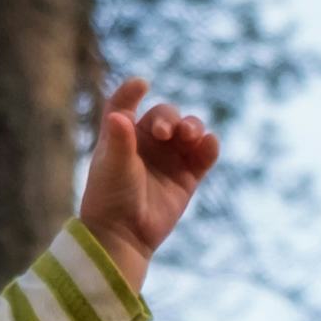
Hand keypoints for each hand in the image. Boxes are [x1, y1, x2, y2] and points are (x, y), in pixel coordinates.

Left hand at [77, 78, 218, 268]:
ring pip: (190, 130)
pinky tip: (208, 144)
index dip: (132, 91)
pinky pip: (205, 154)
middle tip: (166, 133)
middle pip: (166, 115)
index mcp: (123, 134)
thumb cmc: (111, 198)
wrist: (124, 235)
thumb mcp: (111, 165)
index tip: (143, 84)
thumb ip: (119, 138)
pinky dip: (210, 146)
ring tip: (189, 136)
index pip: (125, 103)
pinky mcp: (188, 177)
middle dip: (170, 119)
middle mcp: (148, 143)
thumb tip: (119, 115)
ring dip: (193, 127)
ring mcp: (170, 159)